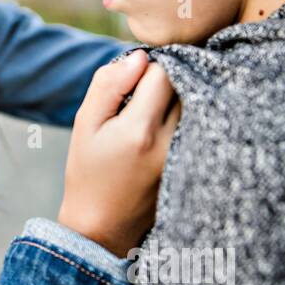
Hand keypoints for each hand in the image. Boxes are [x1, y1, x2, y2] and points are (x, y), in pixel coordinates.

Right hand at [56, 49, 180, 256]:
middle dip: (166, 81)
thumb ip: (108, 85)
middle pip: (185, 86)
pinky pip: (200, 127)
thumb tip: (139, 56)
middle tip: (143, 97)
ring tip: (153, 115)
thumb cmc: (88, 173)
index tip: (132, 81)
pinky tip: (163, 132)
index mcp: (140, 131)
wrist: (103, 228)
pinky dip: (185, 120)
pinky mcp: (196, 166)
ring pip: (196, 105)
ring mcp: (187, 156)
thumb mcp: (84, 125)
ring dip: (178, 100)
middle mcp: (171, 143)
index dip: (148, 68)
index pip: (164, 73)